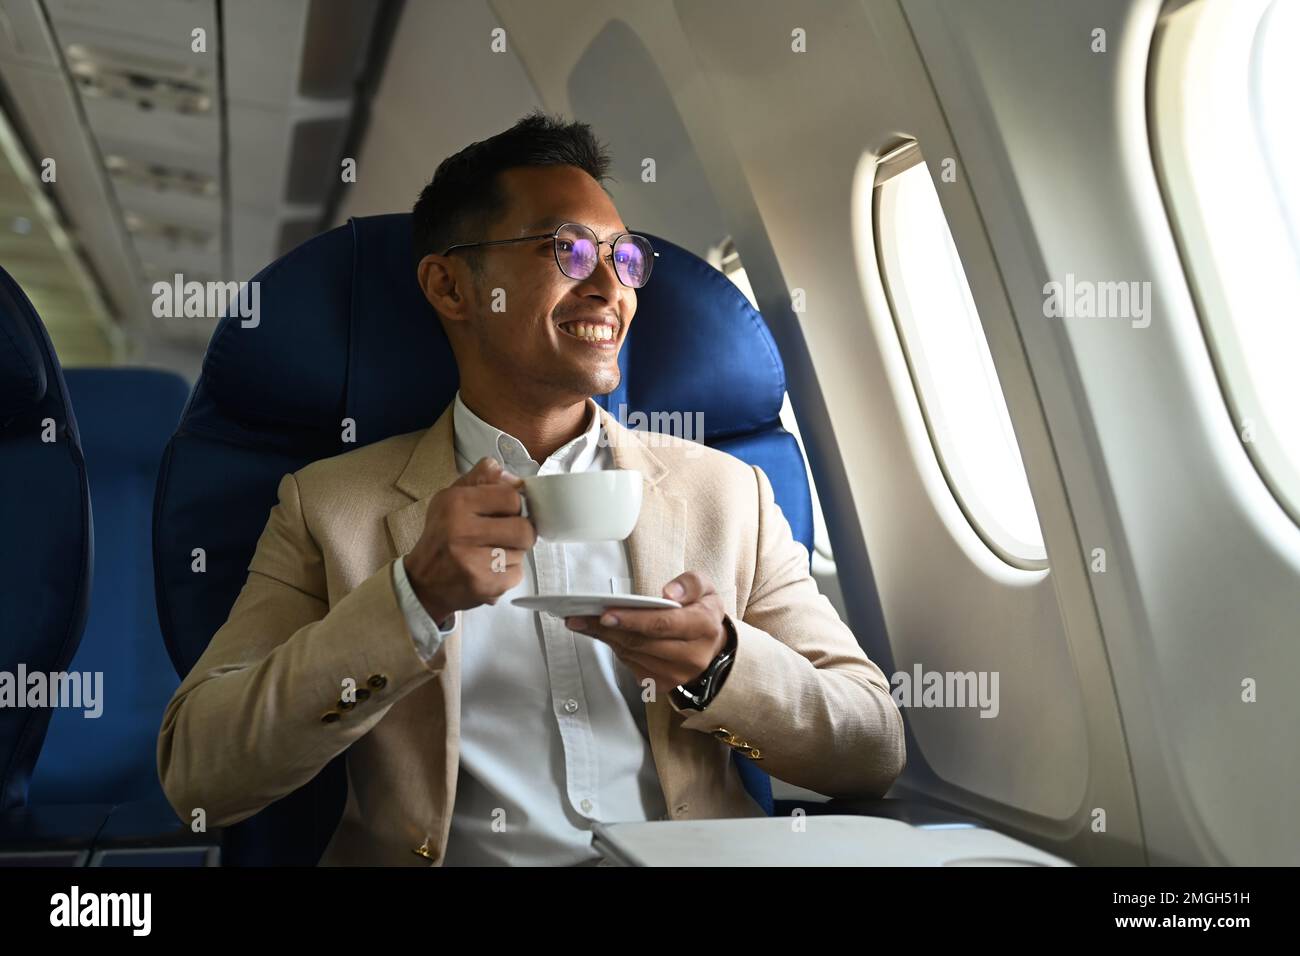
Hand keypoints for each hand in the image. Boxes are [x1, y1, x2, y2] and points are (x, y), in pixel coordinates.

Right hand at [404, 456, 535, 620]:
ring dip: (513, 553)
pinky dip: (507, 573)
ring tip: (492, 553)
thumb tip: (516, 480)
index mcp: (456, 503)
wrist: (423, 581)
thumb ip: (483, 480)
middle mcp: (462, 531)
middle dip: (521, 532)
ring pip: (522, 553)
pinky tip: (488, 570)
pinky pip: (516, 574)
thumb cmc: (443, 535)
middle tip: (507, 535)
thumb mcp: (453, 497)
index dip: (514, 506)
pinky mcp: (483, 586)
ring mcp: (473, 562)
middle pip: (524, 528)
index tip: (507, 512)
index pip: (512, 497)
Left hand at [565, 571, 728, 694]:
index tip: (605, 615)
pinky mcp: (662, 684)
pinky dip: (615, 648)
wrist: (711, 646)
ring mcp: (676, 674)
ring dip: (606, 638)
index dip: (632, 620)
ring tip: (583, 622)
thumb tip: (669, 593)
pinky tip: (604, 635)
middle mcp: (692, 656)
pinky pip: (630, 665)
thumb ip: (691, 583)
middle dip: (607, 629)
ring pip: (632, 654)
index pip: (663, 624)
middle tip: (580, 617)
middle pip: (642, 642)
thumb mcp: (706, 588)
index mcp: (704, 627)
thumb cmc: (701, 612)